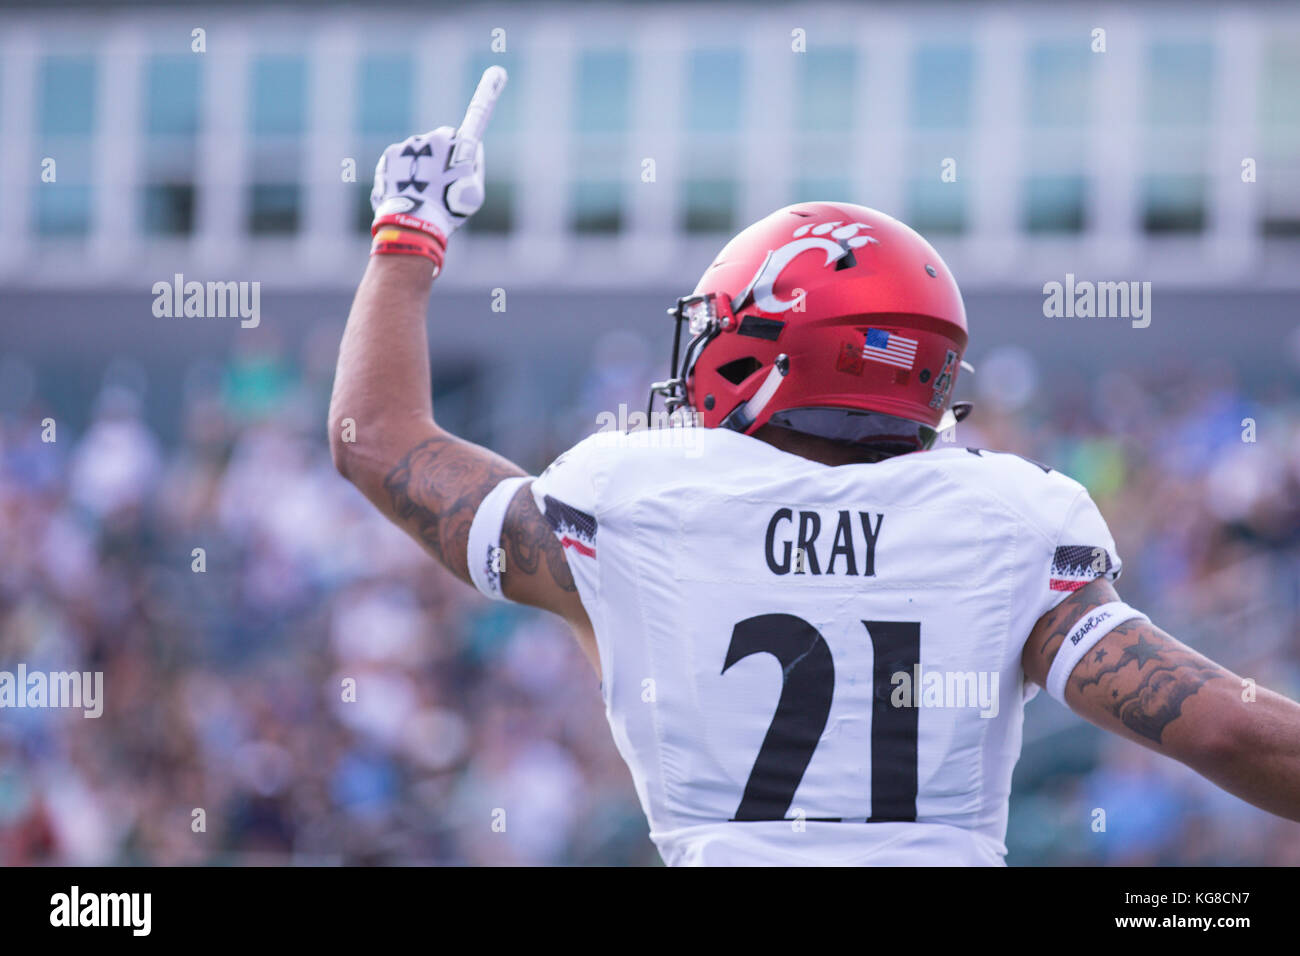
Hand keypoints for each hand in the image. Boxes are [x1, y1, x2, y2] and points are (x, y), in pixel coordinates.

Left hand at [370, 66, 506, 245]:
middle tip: (444, 182)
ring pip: (420, 152)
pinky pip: (402, 161)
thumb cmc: (449, 211)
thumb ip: (474, 168)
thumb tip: (472, 149)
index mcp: (458, 146)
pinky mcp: (390, 155)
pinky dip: (404, 173)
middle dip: (443, 154)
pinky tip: (408, 192)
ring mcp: (410, 146)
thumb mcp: (472, 193)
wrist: (413, 225)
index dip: (488, 94)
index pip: (477, 118)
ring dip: (422, 167)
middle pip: (441, 140)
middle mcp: (432, 138)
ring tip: (423, 194)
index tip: (498, 72)